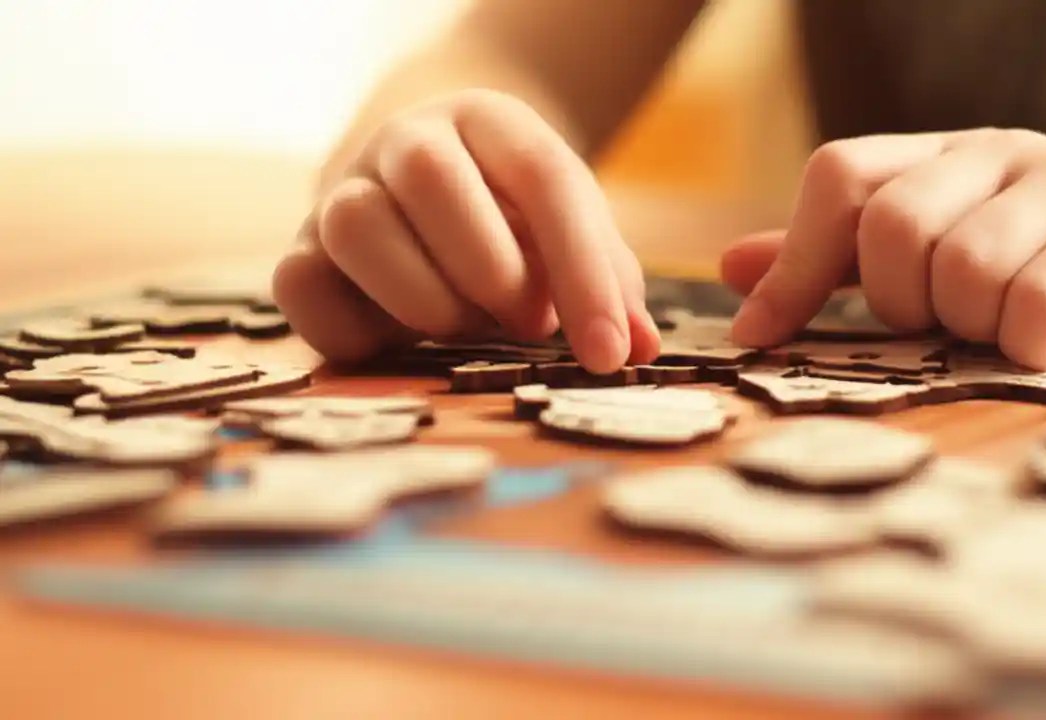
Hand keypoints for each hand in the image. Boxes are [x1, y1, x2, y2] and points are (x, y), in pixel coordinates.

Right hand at [273, 89, 660, 371]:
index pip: (542, 176)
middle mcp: (406, 141)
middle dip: (491, 269)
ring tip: (463, 327)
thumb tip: (639, 348)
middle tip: (530, 326)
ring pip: (354, 222)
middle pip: (429, 174)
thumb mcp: (569, 232)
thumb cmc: (511, 218)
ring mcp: (342, 189)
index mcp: (489, 122)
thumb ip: (607, 283)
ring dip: (423, 298)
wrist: (422, 183)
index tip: (610, 352)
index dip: (581, 272)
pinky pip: (299, 285)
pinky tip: (400, 343)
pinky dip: (354, 329)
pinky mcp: (300, 249)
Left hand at [725, 128, 1045, 368]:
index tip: (759, 338)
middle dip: (899, 301)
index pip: (840, 177)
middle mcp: (993, 156)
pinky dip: (1028, 340)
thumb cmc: (1041, 258)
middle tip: (939, 324)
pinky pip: (1042, 294)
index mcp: (937, 158)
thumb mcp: (930, 249)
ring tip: (1001, 331)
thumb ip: (833, 261)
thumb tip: (728, 271)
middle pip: (894, 224)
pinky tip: (1042, 348)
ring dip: (971, 325)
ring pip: (966, 266)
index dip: (793, 263)